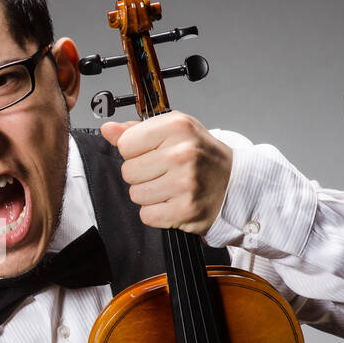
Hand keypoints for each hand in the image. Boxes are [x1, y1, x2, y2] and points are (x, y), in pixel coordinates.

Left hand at [100, 112, 231, 235]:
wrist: (236, 184)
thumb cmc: (202, 156)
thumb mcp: (175, 131)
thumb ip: (137, 130)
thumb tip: (108, 130)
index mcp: (177, 127)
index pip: (125, 144)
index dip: (134, 151)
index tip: (153, 153)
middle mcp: (181, 153)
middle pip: (127, 171)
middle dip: (141, 174)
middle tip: (163, 172)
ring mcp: (184, 183)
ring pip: (135, 195)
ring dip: (148, 195)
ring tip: (170, 187)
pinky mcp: (184, 210)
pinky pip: (147, 215)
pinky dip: (157, 212)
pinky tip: (173, 201)